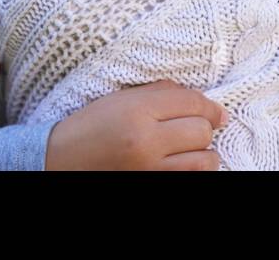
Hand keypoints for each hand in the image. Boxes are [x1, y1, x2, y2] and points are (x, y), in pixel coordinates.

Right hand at [46, 80, 229, 169]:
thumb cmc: (91, 125)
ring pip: (203, 161)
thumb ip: (161, 93)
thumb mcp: (122, 98)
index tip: (218, 112)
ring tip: (197, 149)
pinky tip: (187, 163)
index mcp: (138, 111)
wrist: (59, 161)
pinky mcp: (150, 185)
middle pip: (201, 131)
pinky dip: (194, 170)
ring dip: (205, 153)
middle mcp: (146, 141)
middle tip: (200, 127)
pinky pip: (189, 179)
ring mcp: (149, 170)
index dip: (212, 107)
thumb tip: (202, 99)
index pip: (193, 103)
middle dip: (205, 127)